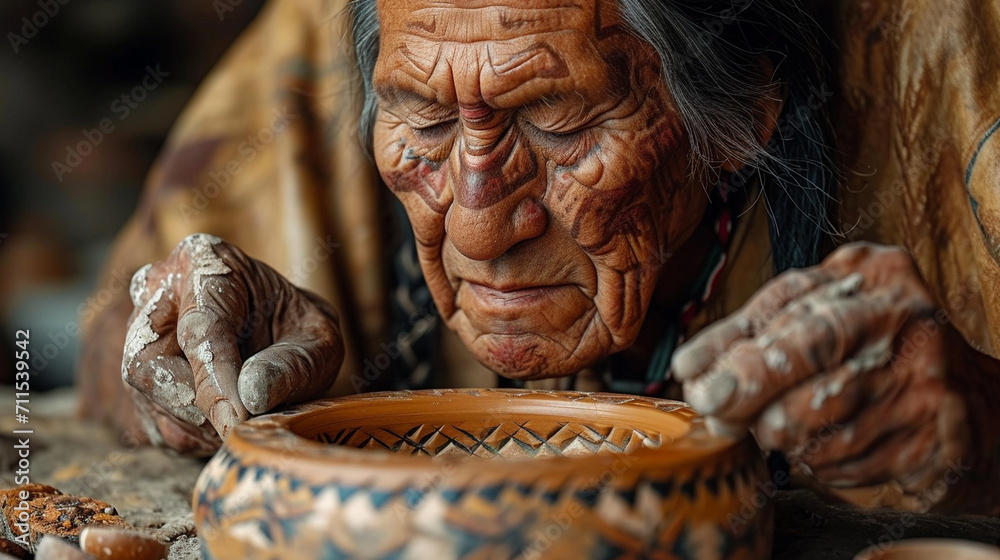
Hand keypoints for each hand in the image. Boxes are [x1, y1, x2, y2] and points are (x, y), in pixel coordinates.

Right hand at [121, 234, 343, 455]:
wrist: (276, 335)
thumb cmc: (296, 329)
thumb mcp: (318, 340)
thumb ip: (292, 364)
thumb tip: (251, 395)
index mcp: (206, 262)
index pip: (200, 327)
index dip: (216, 377)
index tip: (240, 414)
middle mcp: (156, 293)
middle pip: (149, 364)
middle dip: (198, 405)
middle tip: (243, 425)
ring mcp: (136, 336)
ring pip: (147, 397)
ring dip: (199, 425)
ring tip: (248, 418)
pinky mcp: (138, 380)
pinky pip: (152, 422)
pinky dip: (194, 436)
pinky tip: (227, 422)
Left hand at [673, 243, 969, 503]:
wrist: (970, 409)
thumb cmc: (876, 358)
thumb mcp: (824, 322)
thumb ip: (760, 337)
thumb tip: (692, 372)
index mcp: (875, 274)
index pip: (789, 300)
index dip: (730, 339)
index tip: (687, 371)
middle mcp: (904, 315)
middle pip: (813, 344)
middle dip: (750, 380)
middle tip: (713, 406)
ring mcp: (926, 375)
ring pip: (824, 412)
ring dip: (782, 432)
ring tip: (775, 432)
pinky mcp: (935, 435)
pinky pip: (850, 458)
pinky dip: (818, 462)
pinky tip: (820, 453)